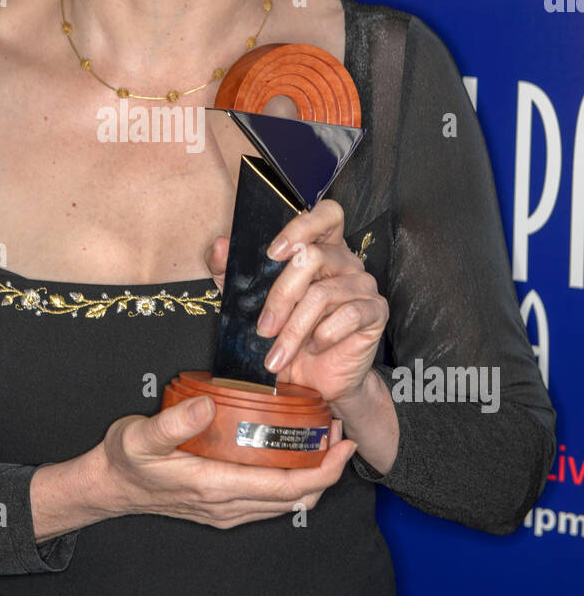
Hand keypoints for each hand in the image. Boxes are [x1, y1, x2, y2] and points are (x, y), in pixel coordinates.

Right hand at [100, 396, 356, 528]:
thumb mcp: (139, 435)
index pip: (285, 486)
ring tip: (323, 440)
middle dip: (326, 470)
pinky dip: (292, 483)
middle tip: (339, 433)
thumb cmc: (125, 459)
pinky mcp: (223, 509)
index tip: (343, 444)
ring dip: (312, 477)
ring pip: (285, 504)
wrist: (109, 486)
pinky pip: (269, 502)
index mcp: (215, 486)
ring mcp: (226, 512)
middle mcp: (227, 506)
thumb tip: (205, 405)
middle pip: (295, 498)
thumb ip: (172, 422)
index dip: (322, 469)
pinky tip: (292, 456)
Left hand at [205, 199, 388, 415]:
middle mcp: (345, 260)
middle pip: (315, 256)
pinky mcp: (376, 311)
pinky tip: (314, 348)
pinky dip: (324, 335)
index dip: (302, 226)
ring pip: (324, 292)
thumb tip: (220, 245)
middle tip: (264, 328)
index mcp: (320, 248)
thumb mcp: (247, 303)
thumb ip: (230, 271)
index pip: (327, 214)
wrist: (312, 381)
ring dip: (294, 328)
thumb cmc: (283, 336)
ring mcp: (363, 284)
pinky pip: (349, 314)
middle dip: (281, 295)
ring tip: (277, 354)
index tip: (273, 253)